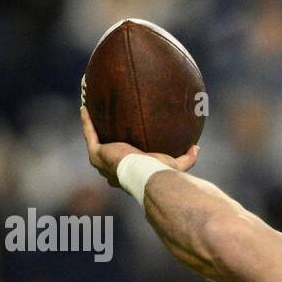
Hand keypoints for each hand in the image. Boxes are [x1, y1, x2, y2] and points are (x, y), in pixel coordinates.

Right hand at [80, 106, 197, 187]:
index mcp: (129, 173)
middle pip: (106, 153)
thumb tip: (196, 147)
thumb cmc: (160, 171)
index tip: (124, 142)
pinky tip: (85, 108)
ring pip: (94, 141)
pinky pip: (89, 133)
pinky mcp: (97, 154)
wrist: (146, 173)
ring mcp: (103, 162)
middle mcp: (113, 170)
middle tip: (104, 123)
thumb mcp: (176, 163)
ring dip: (91, 127)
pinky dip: (86, 121)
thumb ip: (187, 158)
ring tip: (90, 111)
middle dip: (104, 140)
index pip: (123, 166)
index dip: (122, 155)